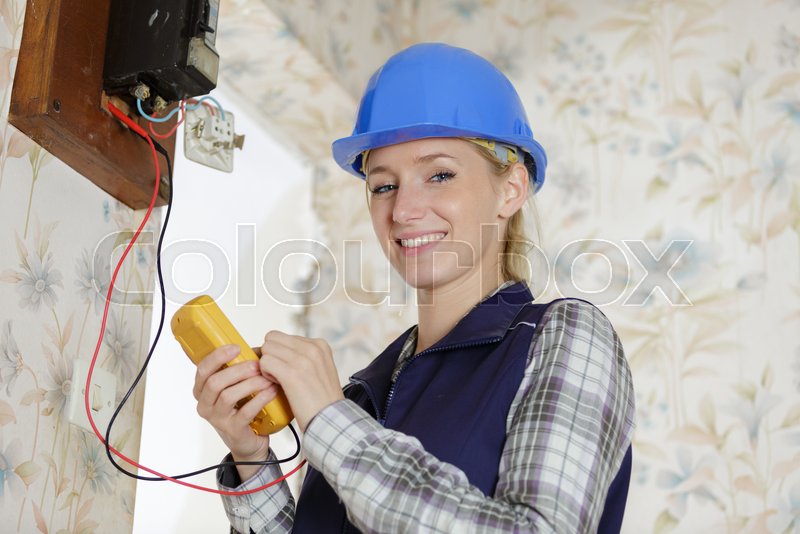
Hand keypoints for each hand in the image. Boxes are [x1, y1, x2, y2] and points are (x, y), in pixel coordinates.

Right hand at [193, 344, 277, 480]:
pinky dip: (260, 399)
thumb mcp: (236, 387)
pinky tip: (272, 391)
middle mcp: (205, 405)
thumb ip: (238, 370)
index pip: (202, 369)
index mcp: (202, 390)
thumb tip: (256, 349)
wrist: (250, 441)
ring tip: (268, 378)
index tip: (236, 347)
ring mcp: (217, 419)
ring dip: (251, 384)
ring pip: (228, 396)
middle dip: (238, 370)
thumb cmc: (242, 408)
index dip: (218, 356)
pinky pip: (245, 412)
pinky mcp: (232, 430)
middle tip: (258, 364)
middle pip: (214, 382)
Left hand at [258, 331, 344, 431]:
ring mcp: (303, 359)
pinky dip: (265, 374)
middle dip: (270, 356)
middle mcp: (312, 348)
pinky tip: (276, 385)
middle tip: (278, 373)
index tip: (284, 367)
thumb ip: (301, 356)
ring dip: (267, 365)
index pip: (282, 336)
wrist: (331, 420)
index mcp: (319, 345)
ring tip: (278, 380)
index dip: (278, 352)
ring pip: (267, 349)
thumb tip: (271, 348)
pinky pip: (265, 362)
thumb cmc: (321, 400)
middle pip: (272, 339)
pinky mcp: (292, 373)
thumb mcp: (319, 369)